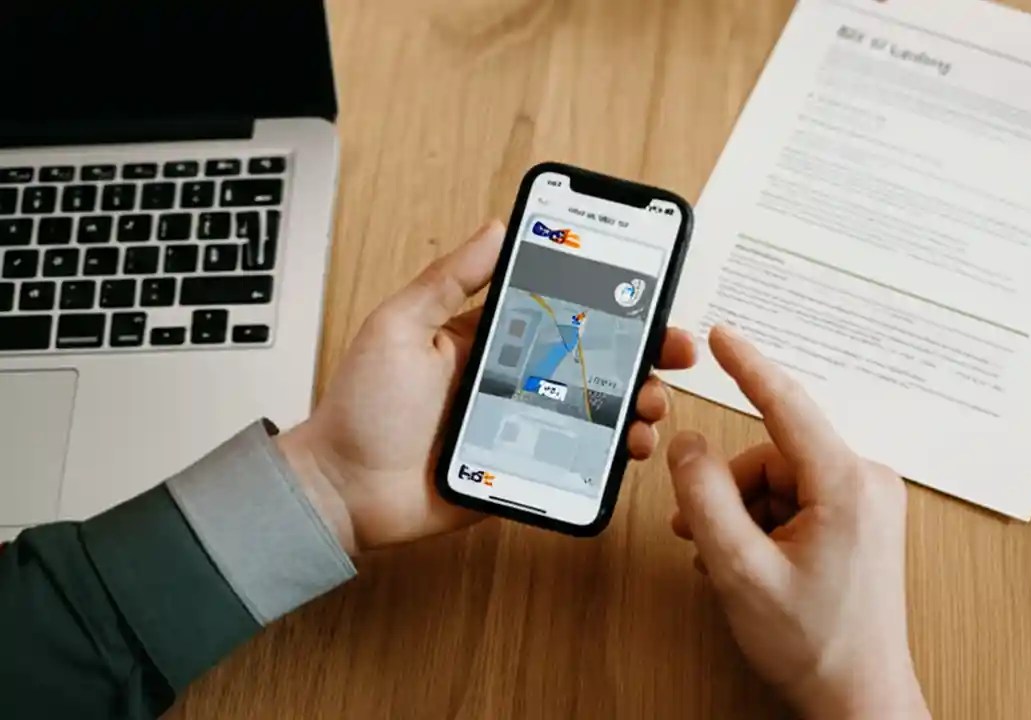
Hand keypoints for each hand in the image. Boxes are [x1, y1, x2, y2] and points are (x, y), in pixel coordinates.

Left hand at [278, 220, 696, 554]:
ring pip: (597, 410)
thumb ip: (448, 280)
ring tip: (649, 405)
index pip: (562, 310)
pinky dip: (611, 455)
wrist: (342, 490)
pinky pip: (579, 460)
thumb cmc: (361, 406)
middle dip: (643, 353)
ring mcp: (523, 426)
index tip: (648, 292)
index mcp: (490, 338)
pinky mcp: (526, 469)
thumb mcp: (398, 327)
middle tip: (674, 352)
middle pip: (595, 360)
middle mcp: (514, 378)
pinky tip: (628, 448)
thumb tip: (496, 228)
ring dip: (636, 403)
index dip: (609, 302)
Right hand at [667, 326, 927, 719]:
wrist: (858, 700)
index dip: (746, 366)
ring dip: (742, 515)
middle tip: (703, 538)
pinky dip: (763, 524)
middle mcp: (865, 482)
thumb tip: (686, 444)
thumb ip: (705, 499)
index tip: (720, 335)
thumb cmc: (814, 646)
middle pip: (771, 455)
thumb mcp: (739, 570)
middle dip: (729, 493)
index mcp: (847, 484)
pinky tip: (750, 562)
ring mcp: (866, 501)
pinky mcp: (859, 519)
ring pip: (777, 479)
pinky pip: (795, 499)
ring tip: (729, 563)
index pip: (786, 404)